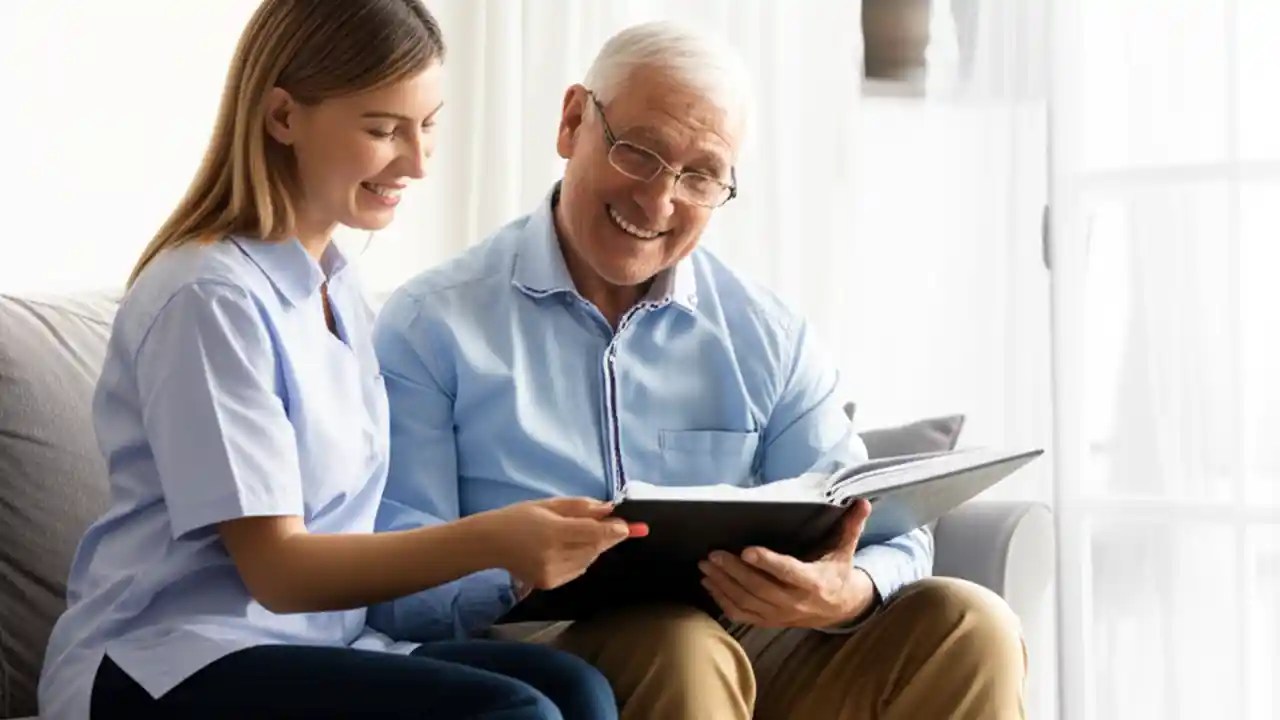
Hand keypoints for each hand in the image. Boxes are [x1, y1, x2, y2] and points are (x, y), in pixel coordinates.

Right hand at [475, 497, 641, 590]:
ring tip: (578, 534)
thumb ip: (581, 507)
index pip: (593, 534)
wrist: (489, 543)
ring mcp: (551, 574)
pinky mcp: (549, 584)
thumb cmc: (518, 517)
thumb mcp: (550, 504)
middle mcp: (553, 556)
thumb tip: (610, 510)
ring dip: (593, 547)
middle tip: (614, 524)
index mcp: (552, 532)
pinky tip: (567, 548)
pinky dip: (581, 558)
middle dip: (606, 537)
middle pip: (594, 548)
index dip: (615, 531)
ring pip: (588, 560)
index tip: (631, 527)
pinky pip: (578, 569)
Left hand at [699, 498, 877, 627]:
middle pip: (759, 588)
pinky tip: (709, 585)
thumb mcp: (845, 550)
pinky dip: (723, 600)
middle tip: (713, 553)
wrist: (838, 609)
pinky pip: (742, 614)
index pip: (788, 572)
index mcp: (813, 583)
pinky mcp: (769, 621)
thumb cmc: (837, 572)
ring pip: (747, 602)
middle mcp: (795, 602)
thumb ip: (850, 526)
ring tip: (705, 565)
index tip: (747, 549)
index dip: (768, 562)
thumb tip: (862, 501)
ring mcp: (780, 615)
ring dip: (723, 584)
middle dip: (734, 571)